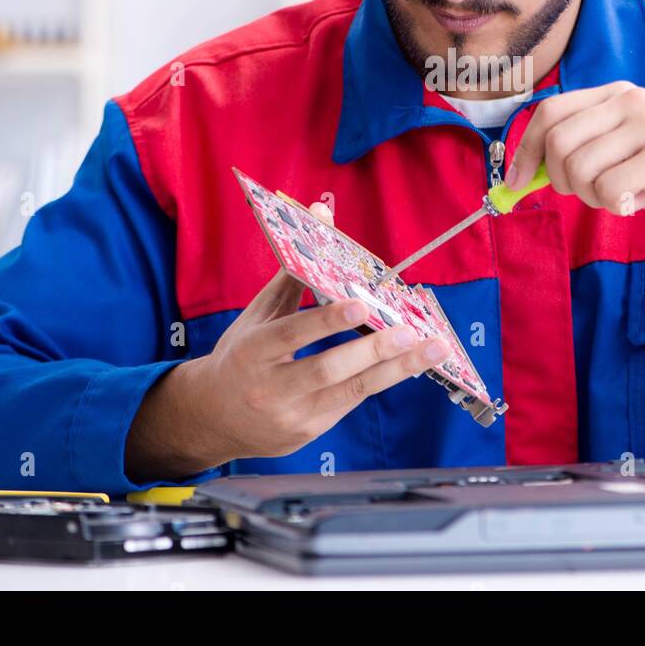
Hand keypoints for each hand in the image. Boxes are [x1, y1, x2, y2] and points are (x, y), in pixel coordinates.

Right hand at [127, 201, 448, 477]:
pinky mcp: (309, 433)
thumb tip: (321, 213)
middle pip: (327, 369)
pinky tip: (409, 363)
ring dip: (395, 371)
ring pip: (350, 392)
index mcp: (253, 351)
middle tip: (408, 332)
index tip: (361, 305)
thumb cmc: (242, 354)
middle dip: (372, 350)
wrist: (213, 417)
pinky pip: (351, 402)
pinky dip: (380, 380)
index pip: (293, 334)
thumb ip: (295, 270)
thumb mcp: (260, 314)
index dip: (327, 321)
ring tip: (431, 351)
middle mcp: (270, 388)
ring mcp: (292, 416)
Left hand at [504, 84, 644, 324]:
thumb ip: (586, 154)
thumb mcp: (630, 153)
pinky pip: (608, 187)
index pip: (548, 111)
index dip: (524, 149)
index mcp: (618, 94)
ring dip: (588, 197)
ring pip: (578, 167)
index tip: (515, 183)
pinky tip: (636, 204)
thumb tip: (527, 175)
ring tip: (619, 198)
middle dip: (558, 180)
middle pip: (557, 140)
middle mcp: (631, 100)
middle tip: (587, 196)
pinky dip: (613, 206)